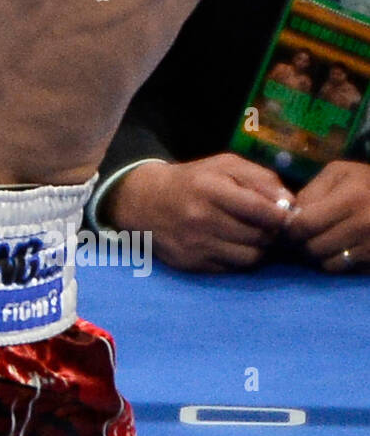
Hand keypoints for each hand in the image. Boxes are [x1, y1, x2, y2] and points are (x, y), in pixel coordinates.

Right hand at [105, 154, 290, 271]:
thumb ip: (260, 179)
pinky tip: (236, 245)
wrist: (147, 203)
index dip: (281, 215)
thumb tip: (289, 203)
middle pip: (259, 237)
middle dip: (271, 232)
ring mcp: (196, 244)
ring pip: (250, 257)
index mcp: (210, 189)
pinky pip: (233, 268)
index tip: (284, 214)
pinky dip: (241, 259)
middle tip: (269, 226)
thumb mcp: (225, 166)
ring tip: (254, 236)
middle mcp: (201, 218)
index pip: (260, 209)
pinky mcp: (193, 264)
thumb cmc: (195, 181)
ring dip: (259, 248)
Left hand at [284, 160, 369, 271]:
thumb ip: (311, 193)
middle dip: (302, 244)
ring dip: (320, 256)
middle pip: (313, 248)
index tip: (289, 227)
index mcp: (351, 198)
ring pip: (328, 265)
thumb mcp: (338, 174)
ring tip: (325, 241)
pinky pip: (346, 271)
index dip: (289, 229)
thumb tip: (289, 218)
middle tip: (304, 237)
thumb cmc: (365, 182)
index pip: (304, 225)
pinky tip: (342, 248)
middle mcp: (364, 225)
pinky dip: (338, 262)